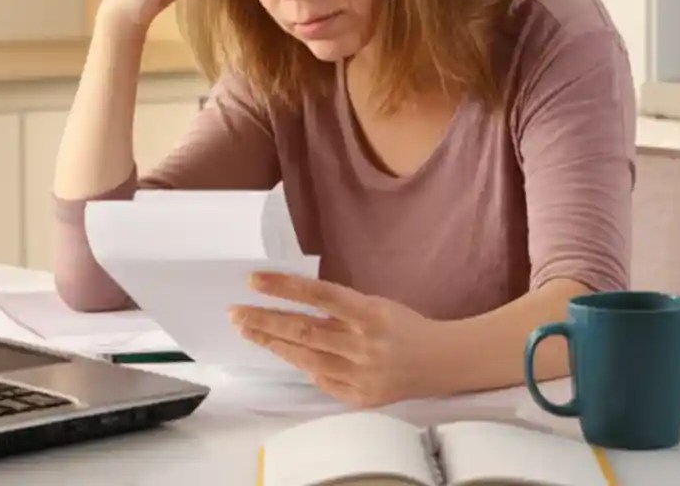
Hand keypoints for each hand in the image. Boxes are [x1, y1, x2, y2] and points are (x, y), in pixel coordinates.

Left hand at [231, 273, 456, 407]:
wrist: (443, 361)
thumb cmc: (404, 326)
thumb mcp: (376, 304)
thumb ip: (338, 306)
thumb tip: (291, 303)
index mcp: (371, 314)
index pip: (319, 296)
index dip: (284, 288)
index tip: (254, 281)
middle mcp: (365, 346)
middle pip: (304, 331)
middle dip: (264, 321)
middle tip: (236, 313)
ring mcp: (362, 374)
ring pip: (305, 358)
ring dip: (273, 344)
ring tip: (248, 331)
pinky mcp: (360, 397)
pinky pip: (321, 380)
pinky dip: (302, 365)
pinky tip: (285, 353)